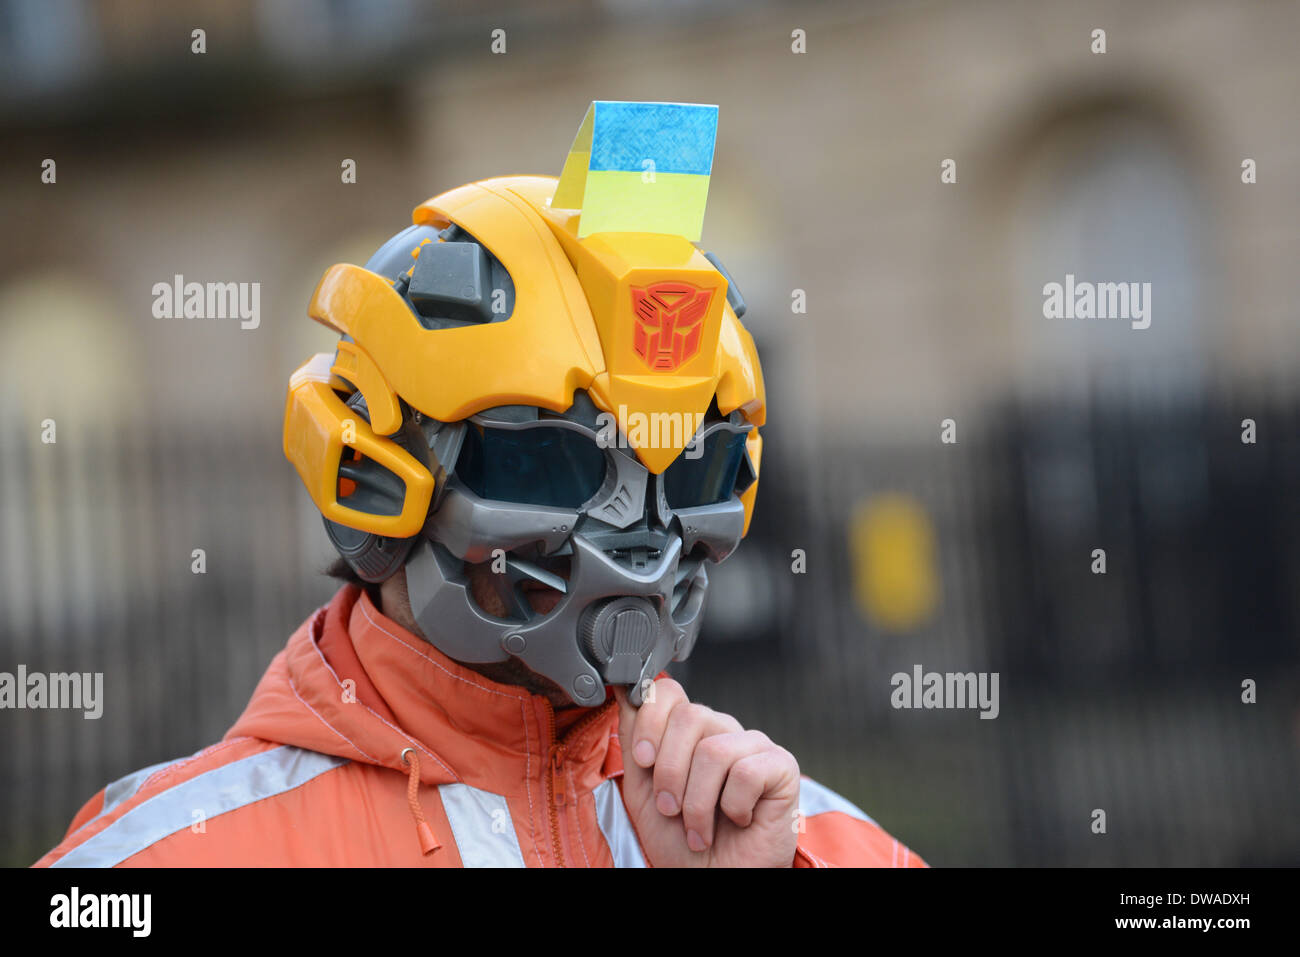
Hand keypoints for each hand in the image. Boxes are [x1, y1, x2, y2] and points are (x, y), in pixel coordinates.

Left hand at [615, 678, 799, 866]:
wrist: (712, 881)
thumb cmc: (681, 842)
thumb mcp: (642, 789)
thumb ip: (634, 740)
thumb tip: (624, 691)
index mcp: (689, 732)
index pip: (669, 693)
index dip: (650, 722)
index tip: (643, 761)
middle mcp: (722, 731)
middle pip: (689, 717)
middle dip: (670, 772)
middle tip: (670, 809)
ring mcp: (754, 746)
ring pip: (713, 750)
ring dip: (697, 802)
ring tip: (699, 829)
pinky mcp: (782, 766)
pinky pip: (746, 771)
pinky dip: (733, 806)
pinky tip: (738, 820)